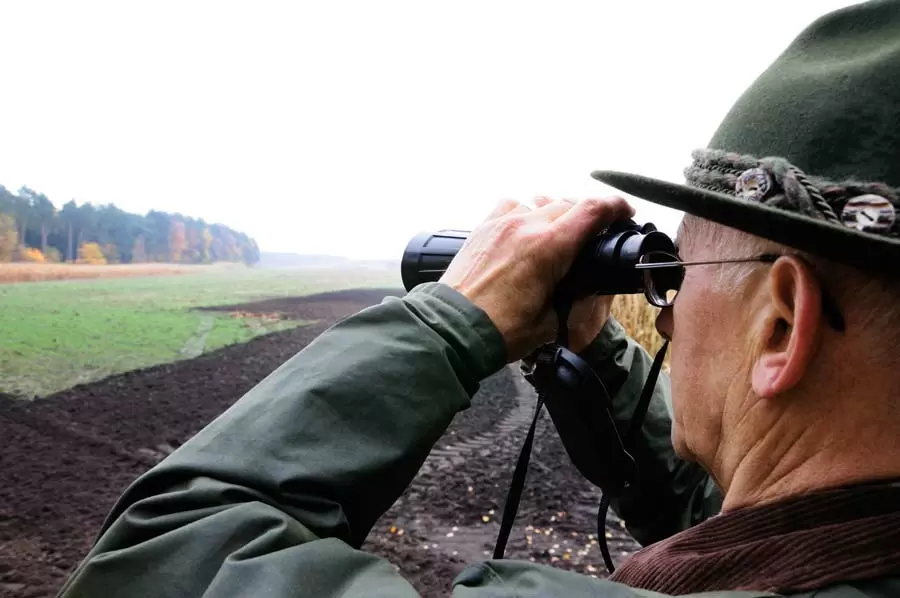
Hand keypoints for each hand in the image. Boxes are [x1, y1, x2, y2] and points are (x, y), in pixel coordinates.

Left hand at [440, 195, 633, 361]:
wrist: (452, 329)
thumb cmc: (499, 330)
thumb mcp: (551, 321)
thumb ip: (577, 300)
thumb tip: (592, 290)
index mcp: (549, 246)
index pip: (593, 210)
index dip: (616, 207)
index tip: (625, 213)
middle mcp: (526, 226)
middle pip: (569, 204)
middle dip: (588, 216)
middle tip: (596, 233)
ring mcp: (501, 223)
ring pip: (541, 203)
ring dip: (557, 214)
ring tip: (562, 233)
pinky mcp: (483, 228)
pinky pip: (512, 206)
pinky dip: (526, 213)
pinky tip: (527, 230)